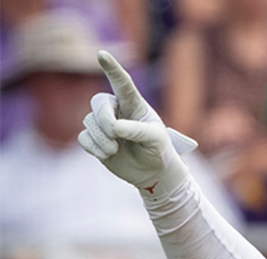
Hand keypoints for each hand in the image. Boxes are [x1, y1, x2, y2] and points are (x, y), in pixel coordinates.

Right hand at [77, 51, 197, 200]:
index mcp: (134, 104)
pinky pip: (83, 138)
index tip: (102, 54)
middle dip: (105, 119)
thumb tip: (114, 128)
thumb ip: (138, 131)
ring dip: (102, 139)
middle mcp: (117, 110)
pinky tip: (108, 155)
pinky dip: (94, 148)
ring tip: (116, 150)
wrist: (152, 172)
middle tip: (116, 135)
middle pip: (100, 103)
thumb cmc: (158, 149)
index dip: (112, 68)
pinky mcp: (94, 139)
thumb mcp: (156, 139)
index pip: (122, 83)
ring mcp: (103, 124)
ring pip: (90, 122)